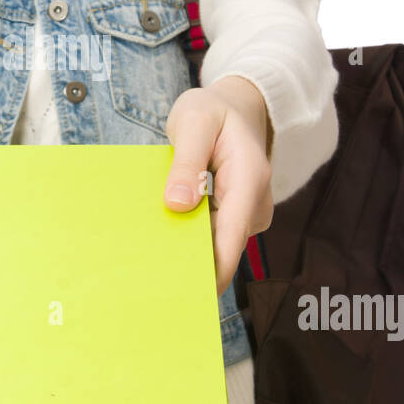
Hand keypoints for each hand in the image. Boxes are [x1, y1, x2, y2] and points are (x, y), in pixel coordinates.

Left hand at [164, 76, 273, 296]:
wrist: (238, 106)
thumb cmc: (214, 112)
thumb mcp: (195, 122)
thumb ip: (187, 162)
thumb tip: (178, 205)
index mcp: (249, 181)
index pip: (231, 238)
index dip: (211, 272)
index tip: (184, 296)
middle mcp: (255, 205)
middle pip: (223, 248)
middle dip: (189, 262)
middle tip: (148, 280)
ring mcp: (247, 214)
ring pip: (216, 244)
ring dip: (186, 248)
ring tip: (148, 259)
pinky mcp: (236, 217)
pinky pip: (212, 235)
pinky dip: (189, 236)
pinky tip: (162, 238)